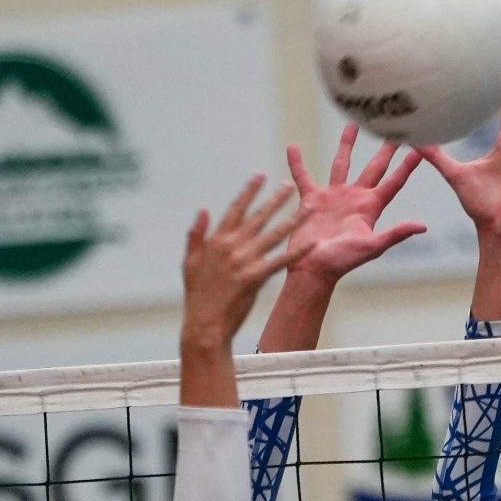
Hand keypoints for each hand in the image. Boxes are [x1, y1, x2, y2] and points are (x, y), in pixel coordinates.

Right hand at [180, 176, 295, 359]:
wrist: (204, 325)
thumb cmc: (197, 296)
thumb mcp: (189, 262)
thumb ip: (196, 234)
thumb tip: (204, 210)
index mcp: (216, 240)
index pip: (236, 209)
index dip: (249, 191)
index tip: (261, 176)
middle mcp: (231, 246)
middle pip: (258, 216)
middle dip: (275, 199)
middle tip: (290, 185)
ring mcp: (243, 260)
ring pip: (273, 234)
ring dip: (293, 219)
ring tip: (308, 207)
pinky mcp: (254, 277)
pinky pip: (280, 261)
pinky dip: (296, 252)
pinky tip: (311, 243)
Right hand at [282, 125, 425, 287]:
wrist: (312, 270)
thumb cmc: (342, 262)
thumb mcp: (371, 246)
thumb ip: (395, 234)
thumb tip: (422, 227)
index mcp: (370, 207)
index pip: (394, 181)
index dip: (407, 165)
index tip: (421, 144)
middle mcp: (354, 198)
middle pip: (374, 167)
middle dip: (385, 148)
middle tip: (395, 127)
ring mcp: (333, 197)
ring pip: (342, 163)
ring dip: (346, 144)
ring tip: (353, 124)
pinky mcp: (311, 200)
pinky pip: (303, 177)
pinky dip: (297, 164)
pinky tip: (292, 147)